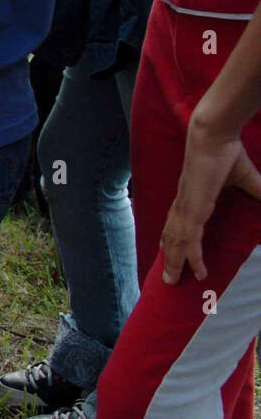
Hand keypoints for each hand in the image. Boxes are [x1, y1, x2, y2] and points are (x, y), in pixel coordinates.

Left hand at [160, 121, 260, 284]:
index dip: (174, 239)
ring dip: (174, 263)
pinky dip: (191, 257)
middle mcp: (183, 206)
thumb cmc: (226, 152)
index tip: (167, 252)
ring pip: (177, 243)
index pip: (179, 224)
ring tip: (172, 281)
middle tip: (167, 277)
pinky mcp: (193, 210)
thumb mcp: (245, 178)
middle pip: (172, 237)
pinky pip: (190, 240)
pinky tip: (196, 271)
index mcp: (191, 197)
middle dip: (169, 257)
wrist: (214, 137)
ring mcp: (186, 209)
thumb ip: (258, 191)